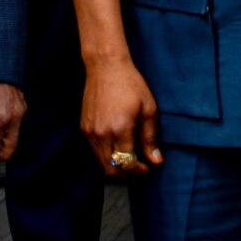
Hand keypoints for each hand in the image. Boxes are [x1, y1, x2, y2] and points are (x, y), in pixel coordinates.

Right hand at [80, 56, 161, 174]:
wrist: (105, 66)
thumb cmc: (131, 84)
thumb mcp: (148, 109)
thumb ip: (150, 138)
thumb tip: (156, 161)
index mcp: (120, 129)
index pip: (127, 164)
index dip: (139, 171)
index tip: (148, 167)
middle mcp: (102, 134)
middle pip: (111, 170)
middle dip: (126, 174)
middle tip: (139, 167)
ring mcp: (90, 132)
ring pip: (101, 162)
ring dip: (115, 166)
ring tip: (129, 158)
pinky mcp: (84, 127)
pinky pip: (94, 150)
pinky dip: (106, 155)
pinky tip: (117, 146)